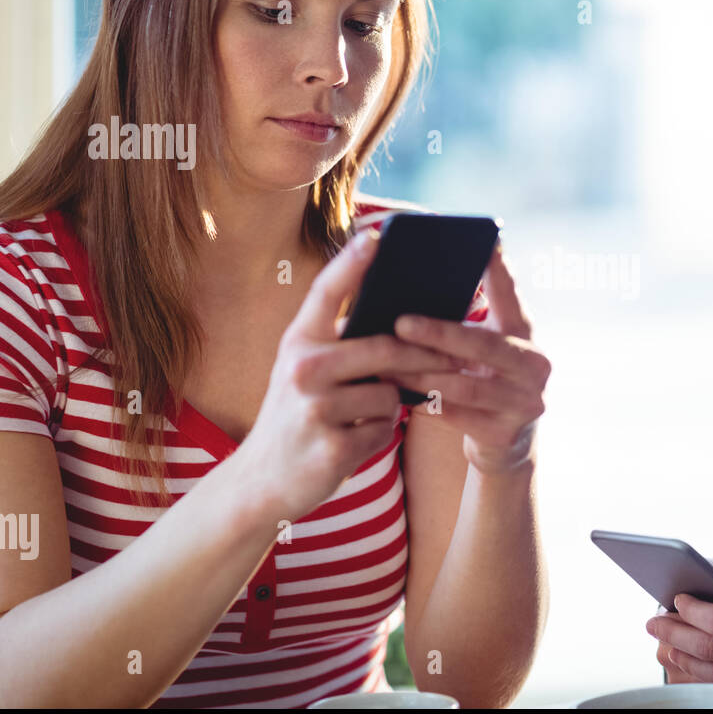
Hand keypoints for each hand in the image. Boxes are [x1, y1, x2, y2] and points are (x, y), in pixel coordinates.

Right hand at [238, 228, 460, 519]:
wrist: (261, 479)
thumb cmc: (296, 415)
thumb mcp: (304, 370)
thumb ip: (338, 342)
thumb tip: (401, 319)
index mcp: (298, 342)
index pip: (327, 292)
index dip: (352, 262)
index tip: (376, 234)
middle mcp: (302, 369)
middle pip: (385, 348)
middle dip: (423, 357)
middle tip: (451, 359)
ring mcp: (315, 409)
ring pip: (390, 394)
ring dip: (390, 406)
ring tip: (360, 415)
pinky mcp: (332, 447)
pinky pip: (383, 430)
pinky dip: (378, 435)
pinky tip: (353, 441)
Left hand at [388, 244, 550, 479]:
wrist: (507, 443)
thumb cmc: (484, 381)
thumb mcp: (486, 350)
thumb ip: (468, 322)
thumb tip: (416, 286)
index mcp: (526, 336)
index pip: (512, 298)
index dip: (500, 272)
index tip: (487, 243)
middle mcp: (534, 366)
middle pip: (485, 345)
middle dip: (440, 334)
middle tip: (401, 322)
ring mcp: (524, 402)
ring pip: (465, 385)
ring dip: (422, 374)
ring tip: (387, 364)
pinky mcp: (504, 433)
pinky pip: (457, 416)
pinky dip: (426, 404)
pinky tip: (398, 396)